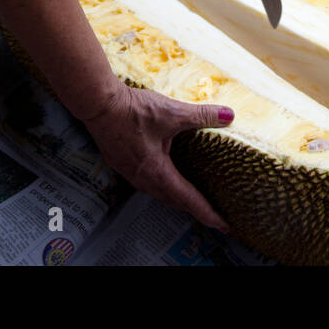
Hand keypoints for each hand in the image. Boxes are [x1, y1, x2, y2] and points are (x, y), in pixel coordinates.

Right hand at [81, 82, 234, 230]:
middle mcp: (142, 178)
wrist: (98, 103)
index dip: (207, 213)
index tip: (223, 225)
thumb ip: (202, 115)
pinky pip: (146, 183)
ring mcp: (129, 172)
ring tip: (191, 199)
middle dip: (194, 209)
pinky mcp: (122, 163)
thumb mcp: (173, 112)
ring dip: (176, 198)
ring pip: (158, 193)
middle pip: (173, 201)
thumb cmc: (133, 110)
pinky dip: (161, 186)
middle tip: (212, 214)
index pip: (188, 200)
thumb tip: (229, 115)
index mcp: (156, 172)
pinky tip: (164, 177)